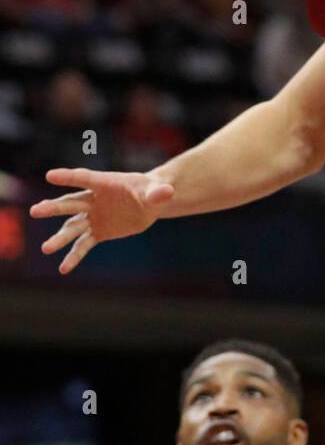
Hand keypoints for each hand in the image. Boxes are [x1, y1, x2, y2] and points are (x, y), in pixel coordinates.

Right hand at [29, 169, 175, 274]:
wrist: (149, 203)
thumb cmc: (151, 191)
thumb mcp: (156, 192)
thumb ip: (158, 193)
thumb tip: (168, 193)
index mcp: (105, 183)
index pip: (85, 178)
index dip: (69, 177)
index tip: (50, 175)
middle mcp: (93, 200)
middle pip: (71, 203)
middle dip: (54, 207)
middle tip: (36, 211)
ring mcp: (93, 216)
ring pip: (73, 227)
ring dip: (60, 238)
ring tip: (45, 249)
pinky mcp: (98, 232)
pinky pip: (83, 245)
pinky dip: (74, 256)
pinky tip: (64, 269)